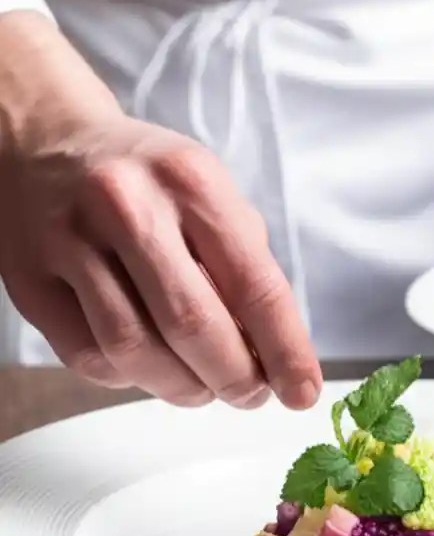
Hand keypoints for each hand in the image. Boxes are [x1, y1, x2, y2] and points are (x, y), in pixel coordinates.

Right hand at [0, 105, 320, 409]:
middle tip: (253, 395)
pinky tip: (151, 368)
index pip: (254, 284)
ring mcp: (70, 243)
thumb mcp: (210, 192)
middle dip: (235, 378)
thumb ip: (242, 264)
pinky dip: (129, 378)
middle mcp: (129, 207)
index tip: (302, 391)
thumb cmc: (148, 178)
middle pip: (193, 325)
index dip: (285, 349)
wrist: (43, 140)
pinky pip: (87, 356)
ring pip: (135, 350)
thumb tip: (272, 351)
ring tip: (206, 389)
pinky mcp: (28, 280)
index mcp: (192, 182)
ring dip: (183, 387)